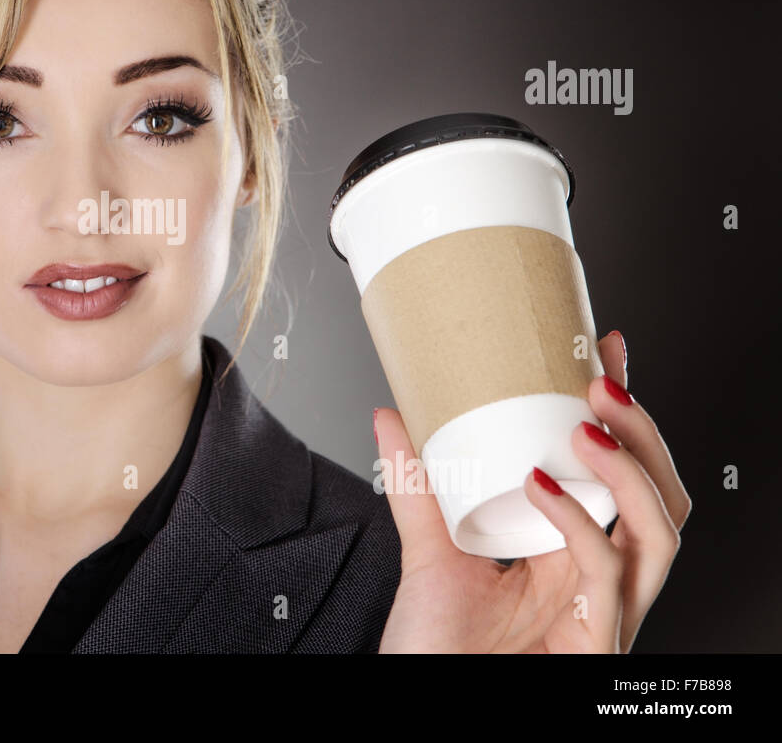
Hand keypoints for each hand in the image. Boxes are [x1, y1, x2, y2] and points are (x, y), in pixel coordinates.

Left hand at [375, 330, 690, 652]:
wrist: (425, 702)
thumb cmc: (435, 653)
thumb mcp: (427, 553)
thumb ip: (416, 486)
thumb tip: (392, 416)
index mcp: (572, 553)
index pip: (617, 474)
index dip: (623, 414)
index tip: (602, 351)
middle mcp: (598, 581)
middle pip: (660, 498)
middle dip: (642, 431)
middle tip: (599, 382)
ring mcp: (602, 613)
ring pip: (660, 534)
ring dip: (630, 468)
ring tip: (584, 423)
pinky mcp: (592, 644)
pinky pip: (607, 577)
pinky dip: (580, 523)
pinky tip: (541, 486)